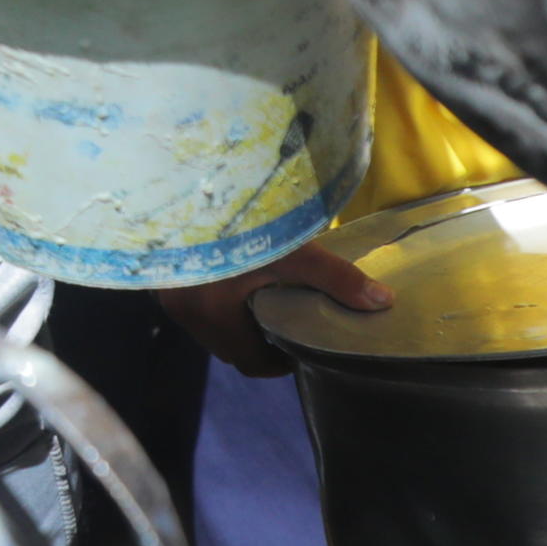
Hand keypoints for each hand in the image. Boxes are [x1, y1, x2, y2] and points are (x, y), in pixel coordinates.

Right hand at [159, 244, 385, 374]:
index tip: (301, 347)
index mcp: (214, 317)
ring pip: (210, 324)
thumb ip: (335, 278)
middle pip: (229, 346)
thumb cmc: (237, 222)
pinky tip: (234, 275)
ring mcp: (169, 293)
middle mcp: (185, 313)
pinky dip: (216, 298)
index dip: (279, 362)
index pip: (250, 363)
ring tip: (263, 297)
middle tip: (288, 319)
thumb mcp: (292, 251)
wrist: (185, 181)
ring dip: (235, 318)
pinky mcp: (163, 272)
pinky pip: (194, 300)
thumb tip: (383, 302)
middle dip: (258, 340)